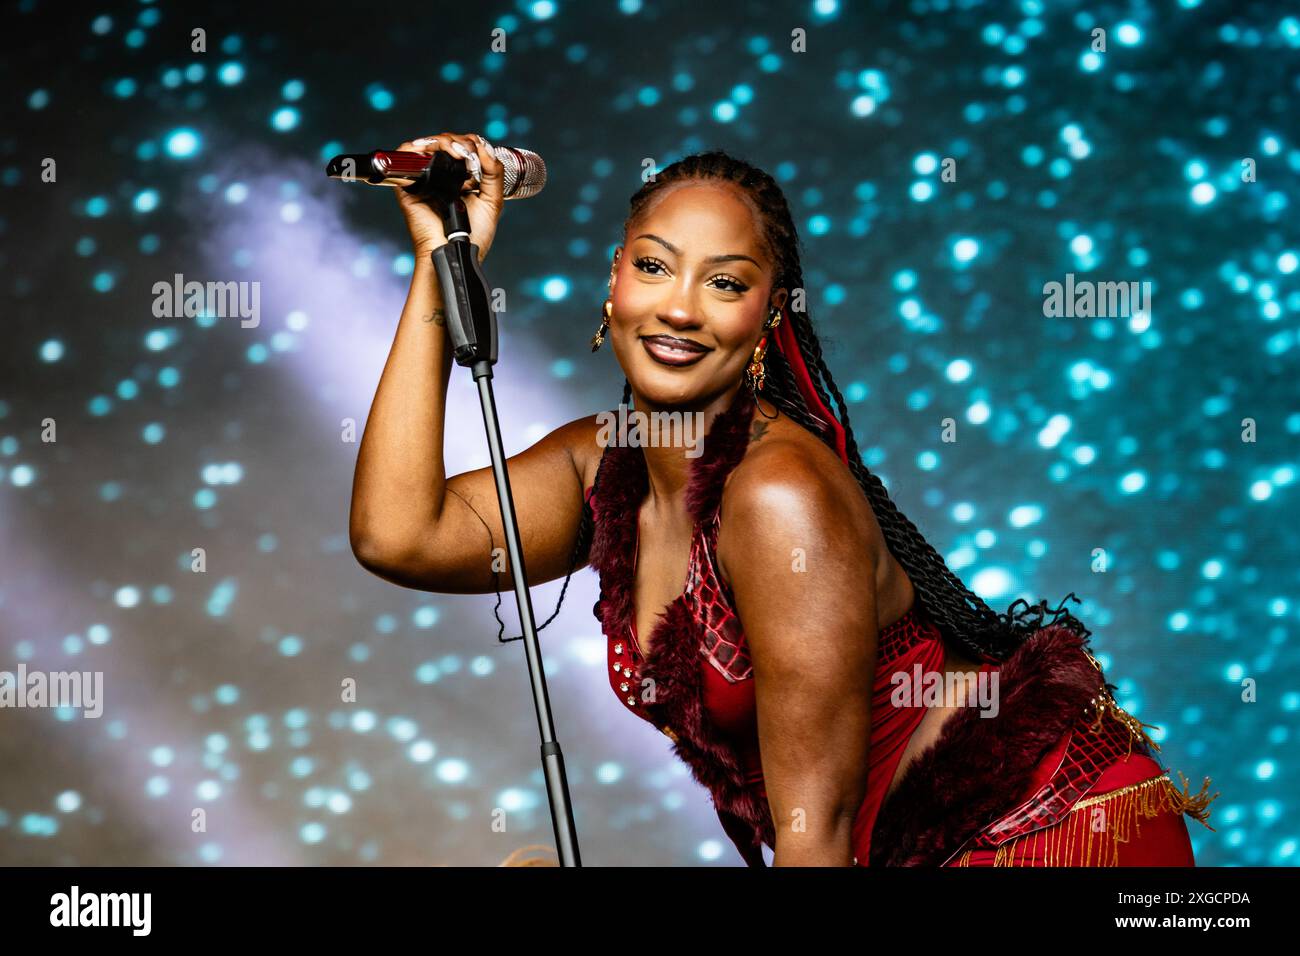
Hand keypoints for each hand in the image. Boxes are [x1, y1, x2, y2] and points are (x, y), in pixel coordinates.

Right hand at [393, 131, 505, 262]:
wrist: (456, 252)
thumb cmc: (473, 235)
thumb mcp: (493, 202)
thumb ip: (494, 174)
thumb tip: (485, 147)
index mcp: (461, 177)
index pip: (463, 146)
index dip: (471, 142)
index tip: (480, 152)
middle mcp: (442, 175)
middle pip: (446, 141)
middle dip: (459, 141)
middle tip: (468, 154)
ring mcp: (424, 179)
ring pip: (428, 144)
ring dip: (442, 141)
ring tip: (457, 152)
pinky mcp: (408, 186)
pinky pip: (404, 158)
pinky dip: (415, 148)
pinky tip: (432, 151)